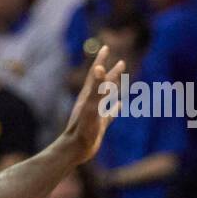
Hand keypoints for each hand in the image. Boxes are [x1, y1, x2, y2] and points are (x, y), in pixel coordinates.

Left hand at [60, 45, 126, 164]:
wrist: (75, 150)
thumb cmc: (82, 128)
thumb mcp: (91, 105)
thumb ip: (96, 87)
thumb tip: (100, 67)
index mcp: (89, 95)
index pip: (96, 73)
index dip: (101, 60)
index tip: (106, 47)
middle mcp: (91, 103)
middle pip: (103, 84)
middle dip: (112, 73)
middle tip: (122, 63)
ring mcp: (95, 114)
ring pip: (106, 98)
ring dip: (113, 89)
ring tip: (119, 83)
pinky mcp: (98, 126)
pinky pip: (108, 114)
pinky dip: (114, 108)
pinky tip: (119, 105)